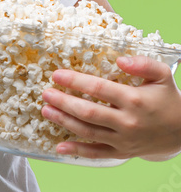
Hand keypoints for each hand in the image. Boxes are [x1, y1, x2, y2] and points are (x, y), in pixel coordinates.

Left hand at [40, 55, 180, 159]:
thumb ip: (143, 64)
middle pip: (88, 112)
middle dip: (63, 102)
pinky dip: (77, 151)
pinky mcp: (122, 152)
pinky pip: (96, 153)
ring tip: (46, 110)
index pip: (98, 89)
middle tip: (45, 93)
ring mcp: (124, 140)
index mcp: (134, 100)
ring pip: (88, 131)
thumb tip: (120, 60)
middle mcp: (127, 122)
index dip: (75, 81)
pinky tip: (59, 146)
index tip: (57, 74)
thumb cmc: (168, 99)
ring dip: (64, 121)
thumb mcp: (162, 75)